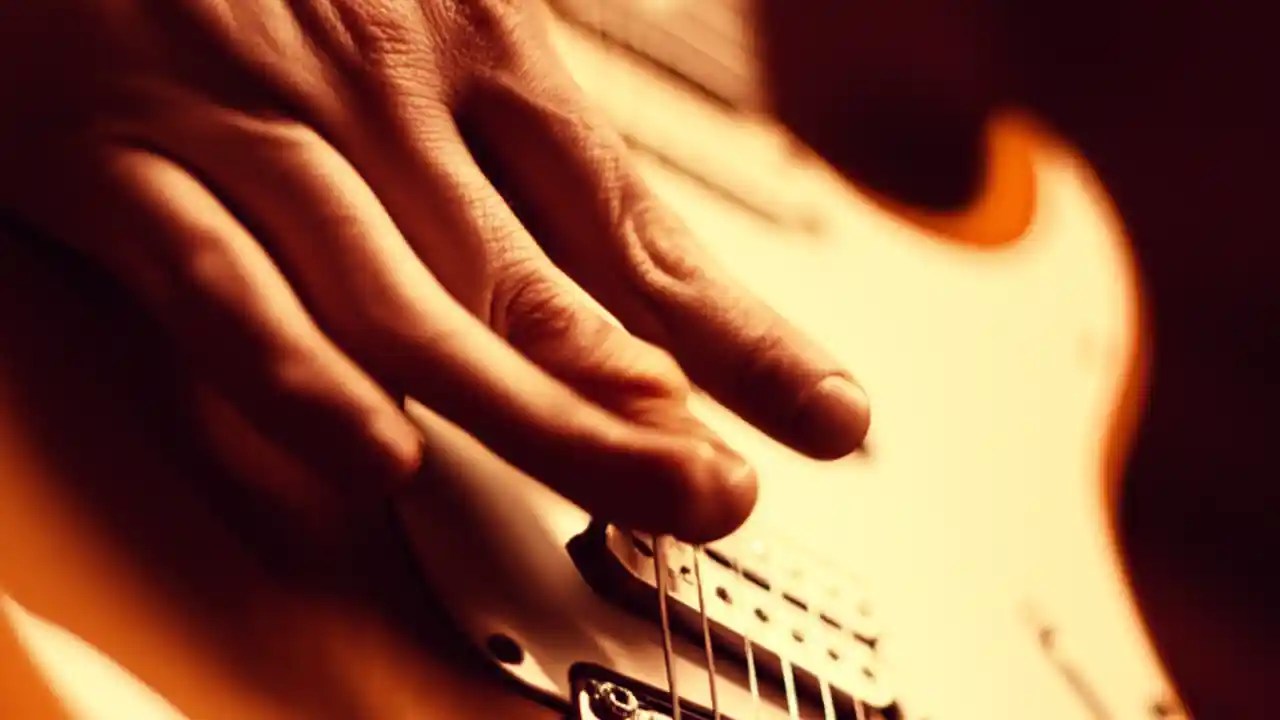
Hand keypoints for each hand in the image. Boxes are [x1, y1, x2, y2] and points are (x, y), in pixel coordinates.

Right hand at [0, 0, 867, 541]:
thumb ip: (505, 111)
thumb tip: (600, 221)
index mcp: (467, 43)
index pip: (631, 222)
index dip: (734, 334)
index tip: (817, 408)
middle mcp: (379, 93)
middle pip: (542, 287)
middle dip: (651, 408)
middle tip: (729, 492)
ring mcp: (256, 127)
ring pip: (411, 308)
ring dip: (533, 417)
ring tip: (634, 493)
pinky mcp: (120, 159)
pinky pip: (221, 291)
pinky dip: (301, 382)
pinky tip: (381, 455)